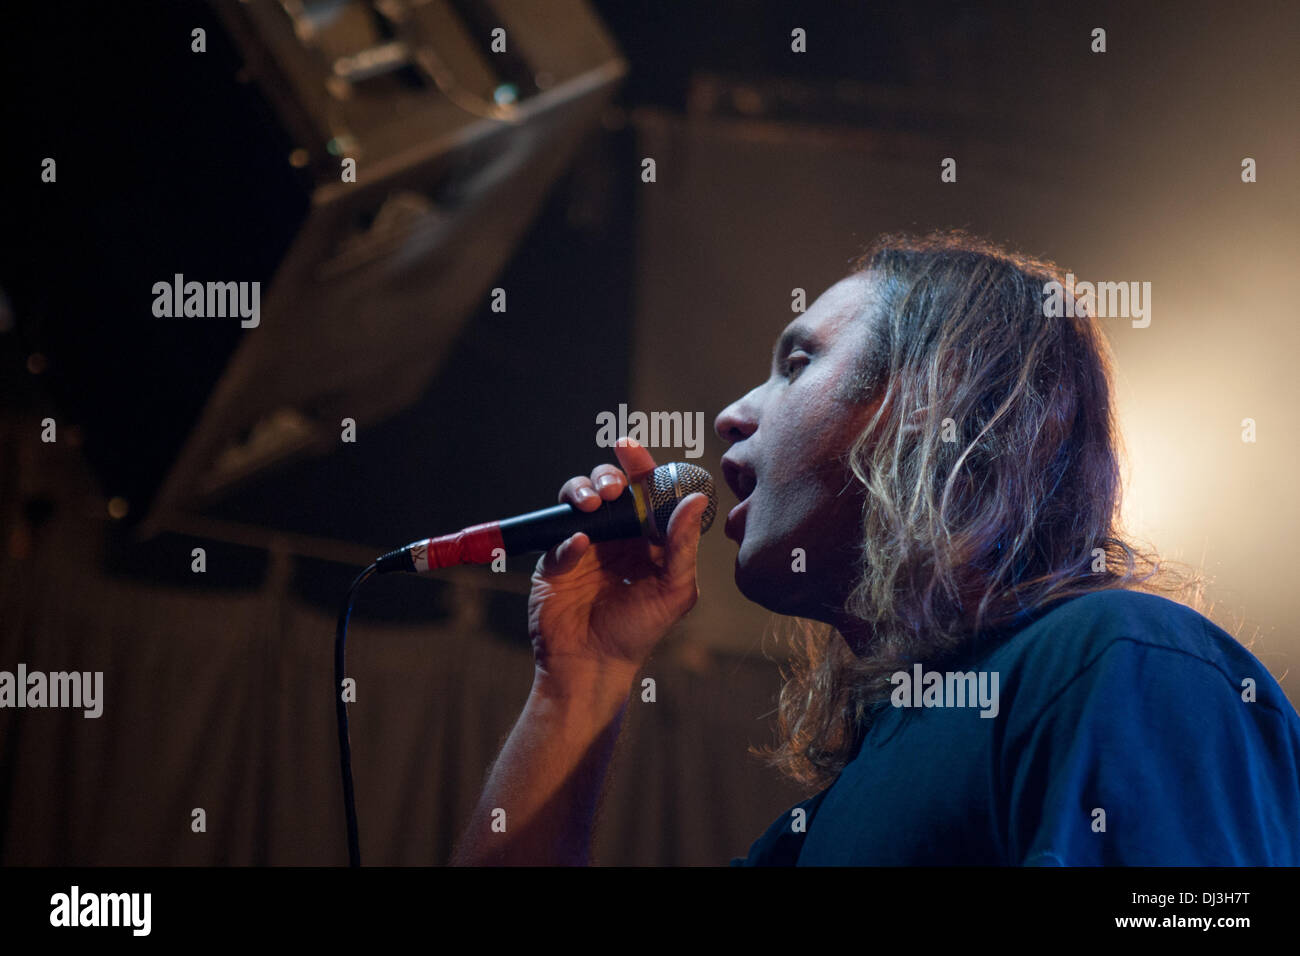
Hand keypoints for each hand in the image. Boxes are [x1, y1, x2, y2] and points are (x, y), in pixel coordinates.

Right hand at [527, 437, 710, 696]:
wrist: (592, 665)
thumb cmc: (639, 630)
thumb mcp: (674, 589)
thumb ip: (682, 544)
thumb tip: (694, 499)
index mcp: (648, 537)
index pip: (645, 491)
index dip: (640, 467)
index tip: (630, 450)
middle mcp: (616, 535)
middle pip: (608, 486)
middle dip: (608, 476)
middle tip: (612, 489)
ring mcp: (583, 545)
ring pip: (577, 499)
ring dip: (582, 491)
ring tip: (592, 505)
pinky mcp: (554, 561)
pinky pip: (556, 535)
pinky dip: (567, 536)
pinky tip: (579, 547)